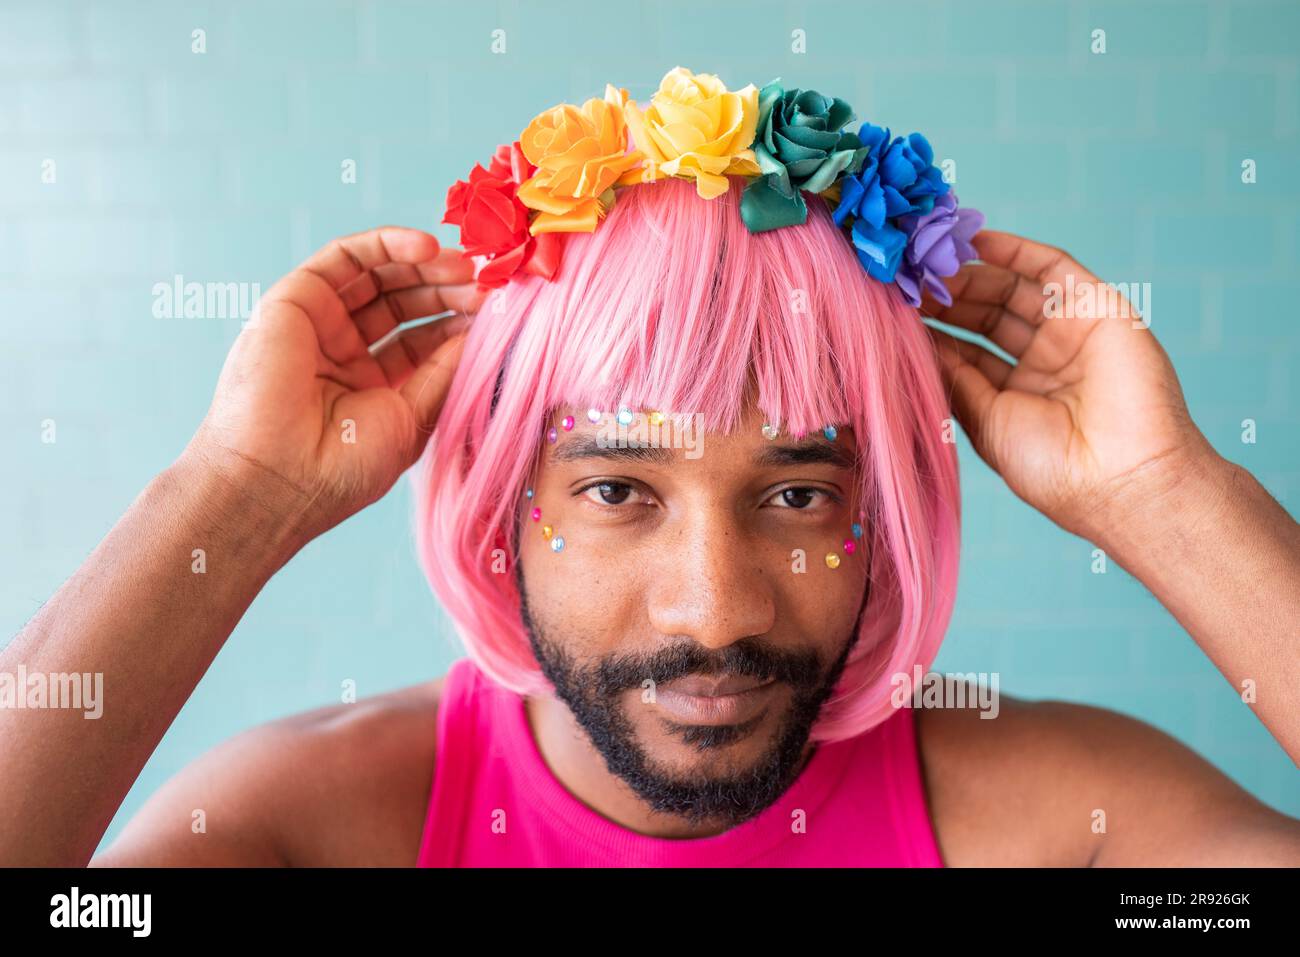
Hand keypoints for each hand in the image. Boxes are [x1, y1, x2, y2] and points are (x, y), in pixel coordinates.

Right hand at [188, 226, 484, 547]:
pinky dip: (388, 242)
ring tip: (467, 266)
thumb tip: (479, 333)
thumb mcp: (413, 419)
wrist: (280, 477)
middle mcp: (346, 350)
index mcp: (374, 384)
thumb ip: (444, 372)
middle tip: (488, 281)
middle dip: (448, 287)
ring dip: (426, 262)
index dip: (461, 320)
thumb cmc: (344, 468)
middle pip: (406, 301)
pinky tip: (430, 247)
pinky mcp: (295, 298)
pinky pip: (346, 257)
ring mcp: (320, 324)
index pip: (425, 338)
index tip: (501, 309)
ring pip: (380, 274)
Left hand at [922, 230, 1221, 545]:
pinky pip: (1052, 268)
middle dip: (944, 296)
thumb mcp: (984, 422)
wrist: (1121, 477)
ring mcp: (1070, 333)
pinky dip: (1014, 251)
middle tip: (903, 280)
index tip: (887, 312)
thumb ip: (952, 378)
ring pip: (1012, 288)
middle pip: (985, 314)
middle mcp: (1042, 361)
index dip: (931, 329)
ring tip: (927, 260)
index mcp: (1014, 397)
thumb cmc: (1051, 468)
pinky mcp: (1098, 307)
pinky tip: (974, 242)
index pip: (964, 350)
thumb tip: (914, 345)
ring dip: (969, 273)